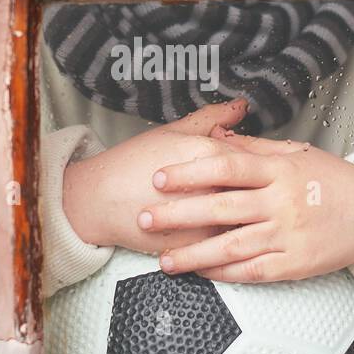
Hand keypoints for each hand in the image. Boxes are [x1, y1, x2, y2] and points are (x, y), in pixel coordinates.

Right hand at [62, 99, 248, 253]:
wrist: (98, 201)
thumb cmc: (131, 164)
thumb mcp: (172, 132)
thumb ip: (210, 118)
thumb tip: (239, 107)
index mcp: (207, 153)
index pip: (251, 157)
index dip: (256, 160)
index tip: (254, 164)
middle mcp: (211, 186)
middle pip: (253, 189)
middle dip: (254, 190)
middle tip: (246, 189)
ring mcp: (205, 219)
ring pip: (242, 218)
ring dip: (243, 214)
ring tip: (230, 210)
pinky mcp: (196, 245)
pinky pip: (224, 242)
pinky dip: (226, 236)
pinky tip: (213, 227)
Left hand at [136, 125, 353, 282]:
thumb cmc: (333, 181)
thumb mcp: (298, 154)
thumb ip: (255, 148)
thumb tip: (217, 133)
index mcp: (280, 170)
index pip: (226, 167)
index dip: (189, 173)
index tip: (157, 177)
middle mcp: (282, 202)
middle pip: (220, 208)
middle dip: (177, 214)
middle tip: (143, 217)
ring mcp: (289, 235)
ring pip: (232, 247)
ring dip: (193, 256)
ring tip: (161, 261)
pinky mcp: (296, 264)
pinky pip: (254, 272)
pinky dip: (224, 275)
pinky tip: (201, 275)